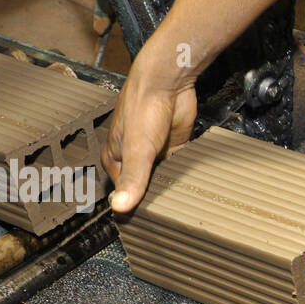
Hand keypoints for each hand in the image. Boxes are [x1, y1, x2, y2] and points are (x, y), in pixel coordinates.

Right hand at [101, 46, 197, 213]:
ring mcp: (154, 153)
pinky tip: (189, 185)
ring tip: (179, 203)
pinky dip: (182, 175)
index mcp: (114, 159)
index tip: (145, 221)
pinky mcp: (174, 148)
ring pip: (162, 179)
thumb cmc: (143, 107)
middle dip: (152, 196)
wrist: (168, 82)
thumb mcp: (136, 149)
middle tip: (165, 214)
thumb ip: (132, 179)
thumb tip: (120, 208)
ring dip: (169, 187)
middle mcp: (133, 158)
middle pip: (143, 187)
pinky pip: (178, 168)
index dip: (134, 205)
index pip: (122, 192)